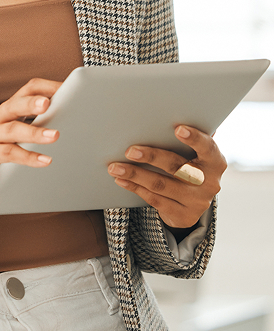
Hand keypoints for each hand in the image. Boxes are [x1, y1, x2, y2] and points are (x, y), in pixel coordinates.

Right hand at [0, 78, 61, 196]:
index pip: (27, 89)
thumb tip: (68, 121)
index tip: (68, 87)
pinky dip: (27, 157)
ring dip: (34, 132)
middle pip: (15, 105)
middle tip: (48, 104)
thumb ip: (33, 124)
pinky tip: (44, 160)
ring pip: (12, 130)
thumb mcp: (12, 133)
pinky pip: (7, 153)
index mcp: (7, 109)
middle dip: (32, 103)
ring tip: (54, 136)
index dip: (47, 86)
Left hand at [107, 125, 225, 229]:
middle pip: (177, 167)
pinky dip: (135, 188)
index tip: (177, 128)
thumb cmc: (189, 167)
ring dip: (135, 174)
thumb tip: (167, 115)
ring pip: (161, 185)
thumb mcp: (194, 155)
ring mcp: (197, 201)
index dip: (194, 138)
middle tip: (129, 150)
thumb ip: (187, 140)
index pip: (208, 148)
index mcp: (215, 162)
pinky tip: (121, 180)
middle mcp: (210, 183)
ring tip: (115, 167)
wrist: (192, 204)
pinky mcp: (184, 216)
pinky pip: (154, 199)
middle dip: (151, 157)